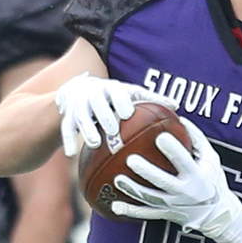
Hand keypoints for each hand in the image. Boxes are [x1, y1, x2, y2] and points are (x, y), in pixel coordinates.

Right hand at [53, 75, 174, 156]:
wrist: (77, 90)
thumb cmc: (113, 96)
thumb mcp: (129, 94)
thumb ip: (150, 99)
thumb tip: (176, 106)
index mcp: (110, 88)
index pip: (115, 92)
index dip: (120, 100)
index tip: (127, 113)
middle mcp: (92, 94)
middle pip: (97, 103)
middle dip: (104, 115)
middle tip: (113, 130)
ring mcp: (78, 105)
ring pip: (81, 116)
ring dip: (86, 129)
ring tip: (95, 144)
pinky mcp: (67, 116)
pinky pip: (66, 128)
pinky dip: (68, 140)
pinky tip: (71, 154)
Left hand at [112, 121, 241, 235]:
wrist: (216, 214)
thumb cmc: (212, 179)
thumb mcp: (211, 158)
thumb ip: (196, 139)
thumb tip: (179, 118)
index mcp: (198, 175)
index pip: (184, 161)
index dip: (173, 150)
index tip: (160, 136)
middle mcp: (186, 192)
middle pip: (163, 181)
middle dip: (147, 171)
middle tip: (131, 159)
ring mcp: (174, 205)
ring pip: (151, 198)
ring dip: (134, 190)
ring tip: (118, 179)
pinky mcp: (166, 214)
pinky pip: (146, 214)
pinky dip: (131, 211)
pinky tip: (115, 206)